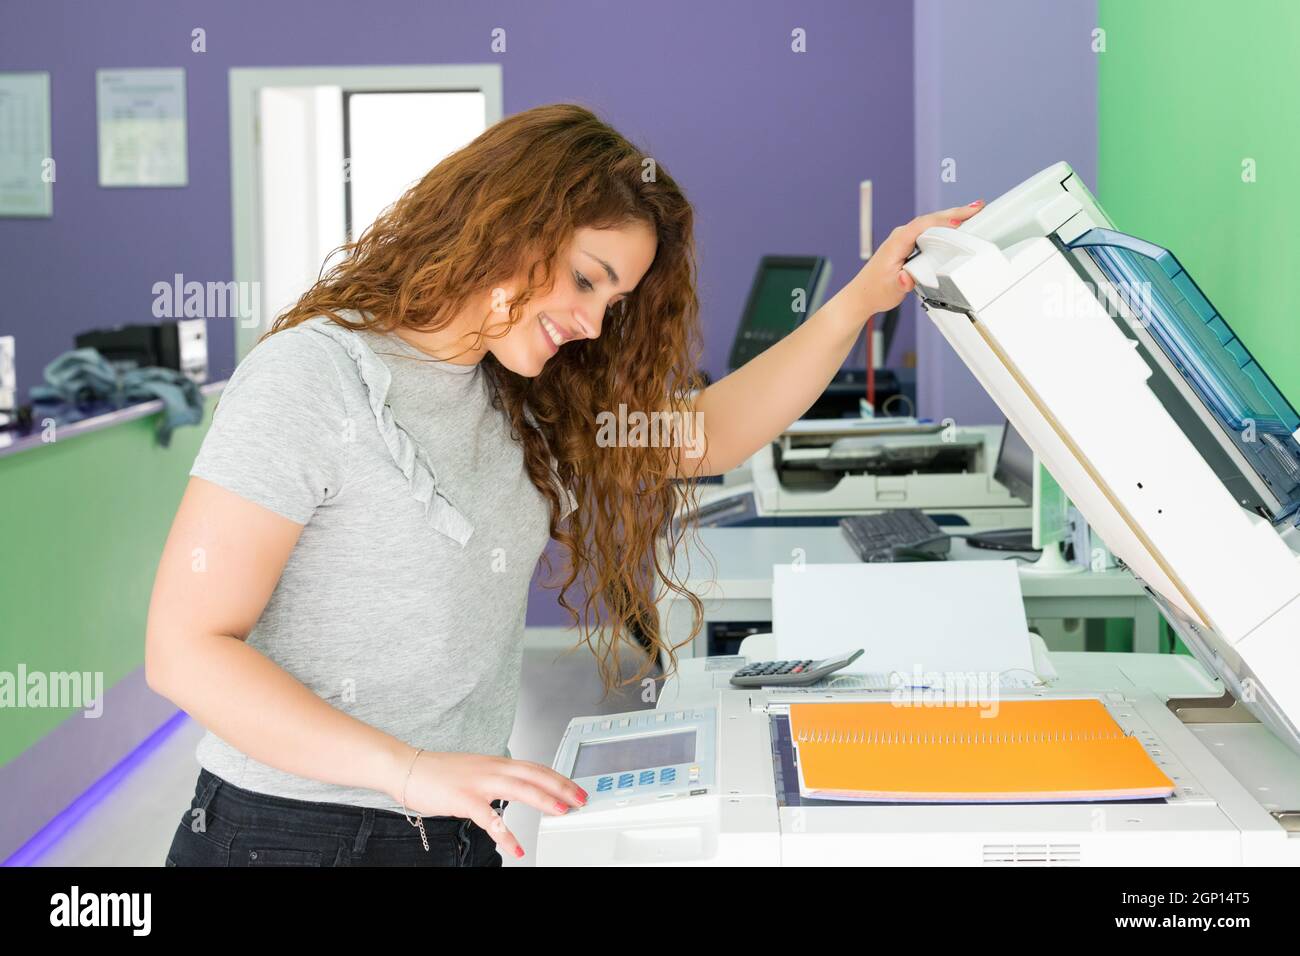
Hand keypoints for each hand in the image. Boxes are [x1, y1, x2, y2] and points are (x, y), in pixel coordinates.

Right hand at [395, 749, 586, 859]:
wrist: (409, 768)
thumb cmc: (441, 773)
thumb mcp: (477, 770)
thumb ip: (498, 778)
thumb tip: (518, 787)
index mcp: (497, 763)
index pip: (536, 768)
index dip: (559, 777)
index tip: (576, 787)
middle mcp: (493, 769)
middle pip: (535, 775)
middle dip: (561, 787)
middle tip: (580, 799)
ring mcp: (479, 783)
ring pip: (519, 790)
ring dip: (543, 800)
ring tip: (560, 812)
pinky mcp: (464, 800)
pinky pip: (490, 819)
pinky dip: (506, 834)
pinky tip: (517, 847)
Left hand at [853, 201, 984, 314]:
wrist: (863, 294)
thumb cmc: (875, 291)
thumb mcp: (891, 290)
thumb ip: (902, 283)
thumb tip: (908, 278)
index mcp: (897, 241)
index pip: (922, 226)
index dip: (942, 222)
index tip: (960, 222)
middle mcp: (901, 235)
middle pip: (931, 219)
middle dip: (955, 212)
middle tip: (977, 207)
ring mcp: (905, 238)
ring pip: (932, 222)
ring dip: (953, 216)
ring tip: (975, 211)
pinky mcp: (908, 243)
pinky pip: (930, 230)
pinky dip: (945, 225)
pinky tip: (958, 224)